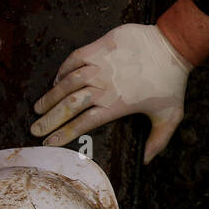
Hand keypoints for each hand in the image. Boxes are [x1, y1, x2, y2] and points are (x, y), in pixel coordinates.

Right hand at [31, 23, 192, 162]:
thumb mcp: (171, 115)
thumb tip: (146, 162)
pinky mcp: (99, 47)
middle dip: (50, 119)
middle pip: (69, 105)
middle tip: (35, 128)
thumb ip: (158, 141)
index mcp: (117, 105)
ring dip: (51, 96)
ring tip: (39, 107)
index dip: (64, 134)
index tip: (49, 142)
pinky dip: (62, 71)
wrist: (173, 46)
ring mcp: (100, 66)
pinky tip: (56, 80)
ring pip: (66, 83)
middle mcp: (104, 87)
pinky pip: (73, 59)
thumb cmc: (172, 82)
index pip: (84, 123)